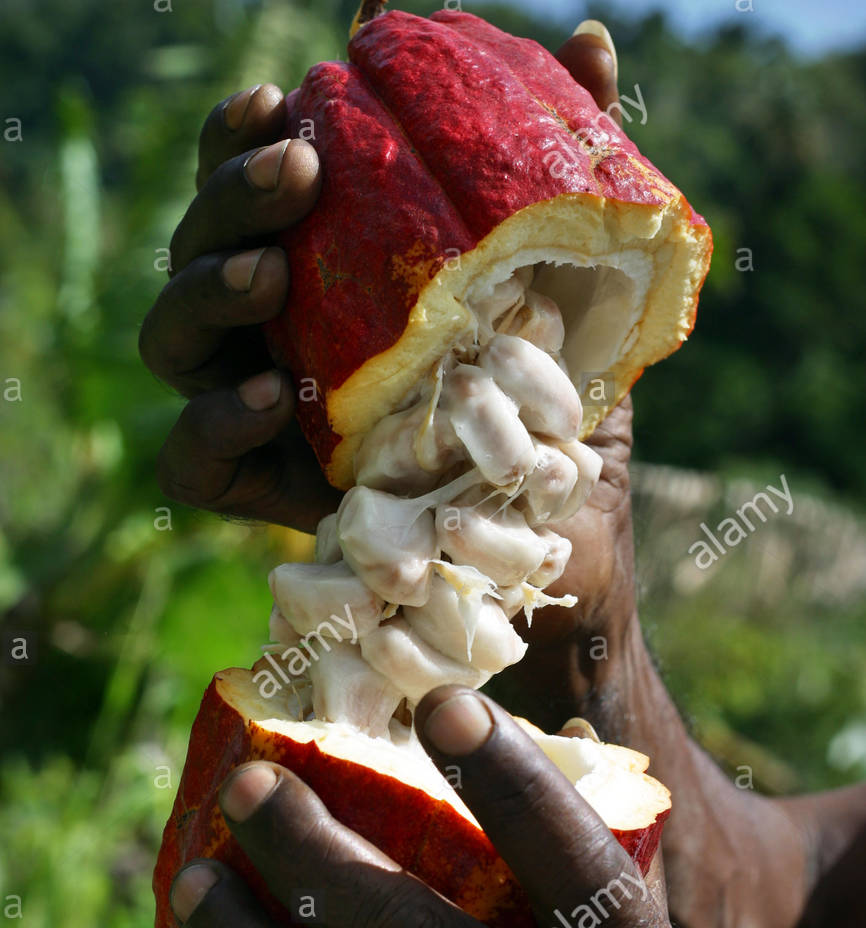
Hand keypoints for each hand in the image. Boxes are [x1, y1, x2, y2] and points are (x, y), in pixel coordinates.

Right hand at [139, 27, 638, 659]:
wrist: (560, 548)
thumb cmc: (553, 412)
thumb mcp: (574, 290)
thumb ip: (558, 174)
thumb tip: (590, 43)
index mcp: (322, 275)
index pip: (252, 192)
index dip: (243, 138)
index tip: (285, 100)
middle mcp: (273, 334)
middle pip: (198, 246)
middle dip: (230, 198)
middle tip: (297, 173)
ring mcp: (253, 412)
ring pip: (171, 338)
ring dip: (207, 290)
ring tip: (269, 276)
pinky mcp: (253, 493)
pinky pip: (190, 457)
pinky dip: (218, 421)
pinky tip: (275, 395)